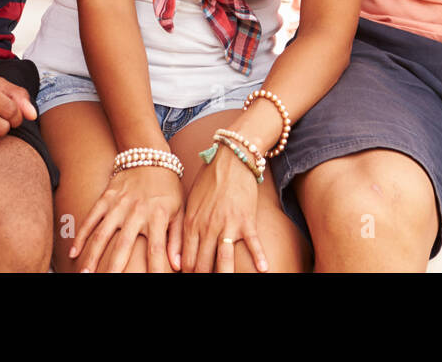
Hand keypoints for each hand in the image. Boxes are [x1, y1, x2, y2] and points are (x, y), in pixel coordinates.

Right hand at [70, 165, 182, 272]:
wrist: (149, 155)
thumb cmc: (167, 187)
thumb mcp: (179, 211)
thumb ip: (177, 239)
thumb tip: (180, 266)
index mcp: (157, 216)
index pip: (156, 250)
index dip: (154, 270)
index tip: (152, 283)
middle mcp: (136, 212)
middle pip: (124, 245)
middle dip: (115, 268)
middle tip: (107, 283)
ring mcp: (118, 205)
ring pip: (102, 234)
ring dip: (92, 256)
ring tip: (86, 274)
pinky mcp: (105, 198)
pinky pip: (90, 219)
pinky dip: (81, 236)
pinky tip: (73, 253)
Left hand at [181, 144, 267, 272]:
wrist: (231, 159)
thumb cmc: (209, 180)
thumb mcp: (191, 203)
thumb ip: (184, 228)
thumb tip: (177, 255)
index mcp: (192, 223)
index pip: (186, 260)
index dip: (189, 273)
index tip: (192, 277)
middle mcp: (208, 227)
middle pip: (203, 265)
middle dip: (203, 277)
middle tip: (207, 281)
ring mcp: (227, 225)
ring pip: (224, 260)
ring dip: (224, 275)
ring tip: (229, 283)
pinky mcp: (246, 220)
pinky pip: (253, 244)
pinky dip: (259, 258)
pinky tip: (264, 270)